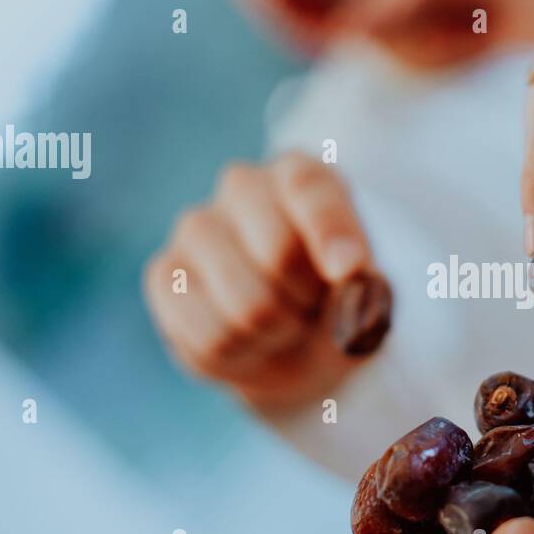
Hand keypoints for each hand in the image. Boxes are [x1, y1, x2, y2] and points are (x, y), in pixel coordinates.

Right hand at [144, 152, 376, 406]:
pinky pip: (211, 339)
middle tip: (311, 303)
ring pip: (246, 306)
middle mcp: (242, 187)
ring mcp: (196, 228)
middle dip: (307, 299)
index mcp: (300, 175)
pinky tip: (246, 340)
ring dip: (276, 334)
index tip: (349, 271)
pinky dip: (242, 358)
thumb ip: (364, 290)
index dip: (331, 233)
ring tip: (281, 323)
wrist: (297, 347)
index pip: (308, 187)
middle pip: (279, 251)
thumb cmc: (336, 305)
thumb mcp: (370, 298)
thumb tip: (347, 278)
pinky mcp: (164, 276)